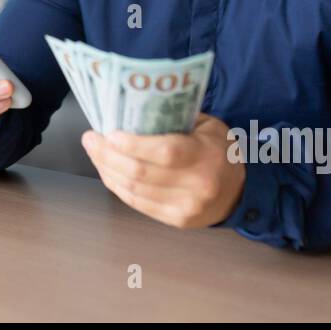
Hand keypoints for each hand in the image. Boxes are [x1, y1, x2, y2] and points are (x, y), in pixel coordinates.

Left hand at [81, 114, 244, 228]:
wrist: (239, 192)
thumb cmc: (218, 151)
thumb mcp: (208, 126)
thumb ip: (175, 119)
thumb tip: (132, 109)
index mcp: (206, 155)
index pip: (165, 151)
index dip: (133, 144)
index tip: (109, 133)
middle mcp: (197, 185)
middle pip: (141, 173)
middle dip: (108, 155)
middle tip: (91, 139)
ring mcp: (186, 207)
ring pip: (134, 190)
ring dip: (107, 170)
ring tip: (94, 152)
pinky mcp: (176, 221)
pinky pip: (138, 203)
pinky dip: (118, 186)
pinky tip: (108, 171)